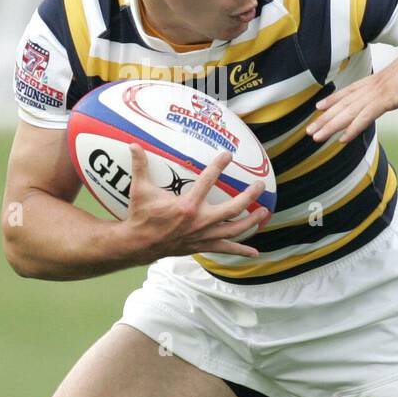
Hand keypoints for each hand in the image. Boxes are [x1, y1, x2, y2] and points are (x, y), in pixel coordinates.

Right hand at [123, 144, 269, 260]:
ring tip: (264, 211)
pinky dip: (240, 250)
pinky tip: (254, 252)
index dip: (218, 166)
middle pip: (233, 208)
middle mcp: (200, 221)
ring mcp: (203, 235)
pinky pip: (225, 248)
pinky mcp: (202, 245)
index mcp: (187, 205)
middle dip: (249, 196)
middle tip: (260, 185)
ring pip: (234, 229)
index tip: (228, 155)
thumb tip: (133, 144)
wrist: (138, 243)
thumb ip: (140, 166)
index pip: (208, 181)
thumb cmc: (140, 215)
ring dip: (251, 221)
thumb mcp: (140, 189)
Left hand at [308, 58, 397, 145]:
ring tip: (316, 137)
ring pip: (348, 112)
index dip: (332, 100)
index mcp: (378, 79)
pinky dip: (352, 128)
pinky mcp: (387, 100)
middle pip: (343, 104)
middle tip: (309, 131)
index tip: (319, 107)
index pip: (349, 91)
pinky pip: (365, 117)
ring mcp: (378, 93)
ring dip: (331, 126)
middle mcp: (373, 86)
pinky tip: (343, 138)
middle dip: (325, 119)